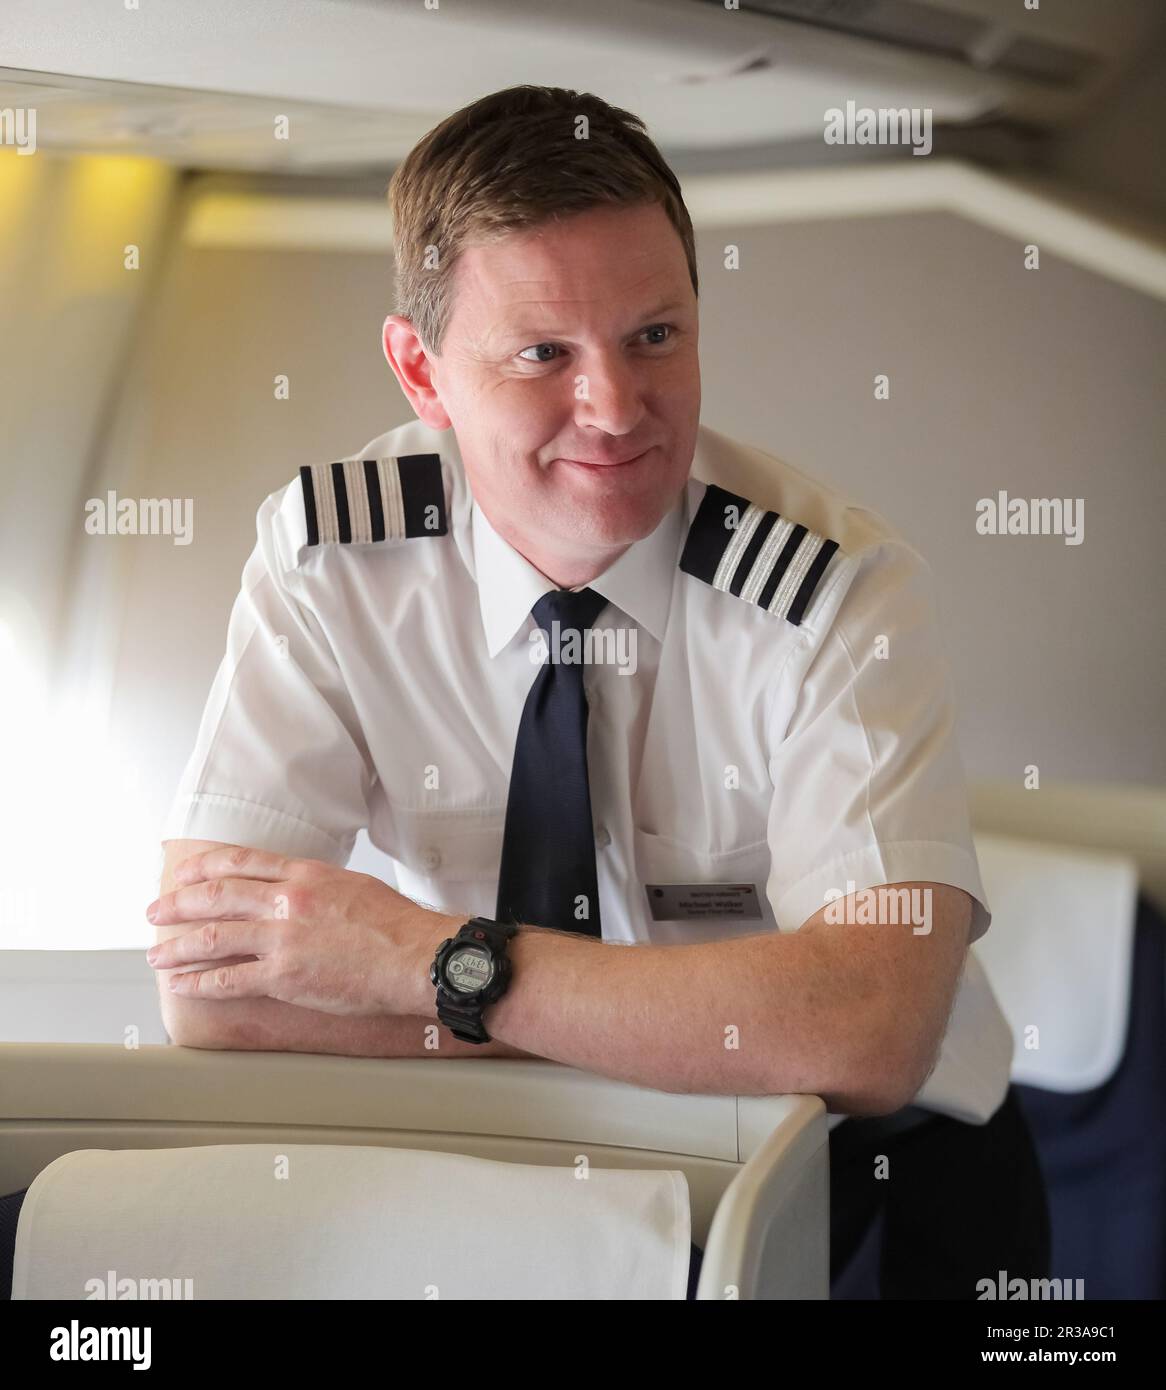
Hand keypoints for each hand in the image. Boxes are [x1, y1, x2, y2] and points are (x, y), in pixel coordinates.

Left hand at [145, 845, 462, 1016]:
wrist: (415, 957)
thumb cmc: (396, 925)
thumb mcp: (352, 886)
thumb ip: (315, 886)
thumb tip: (294, 890)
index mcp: (305, 874)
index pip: (240, 862)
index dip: (204, 868)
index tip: (183, 875)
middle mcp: (287, 900)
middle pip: (215, 896)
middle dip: (177, 904)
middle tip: (155, 912)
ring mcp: (282, 939)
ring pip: (211, 938)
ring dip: (176, 946)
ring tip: (157, 954)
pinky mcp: (283, 977)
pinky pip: (227, 980)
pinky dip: (198, 983)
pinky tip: (182, 986)